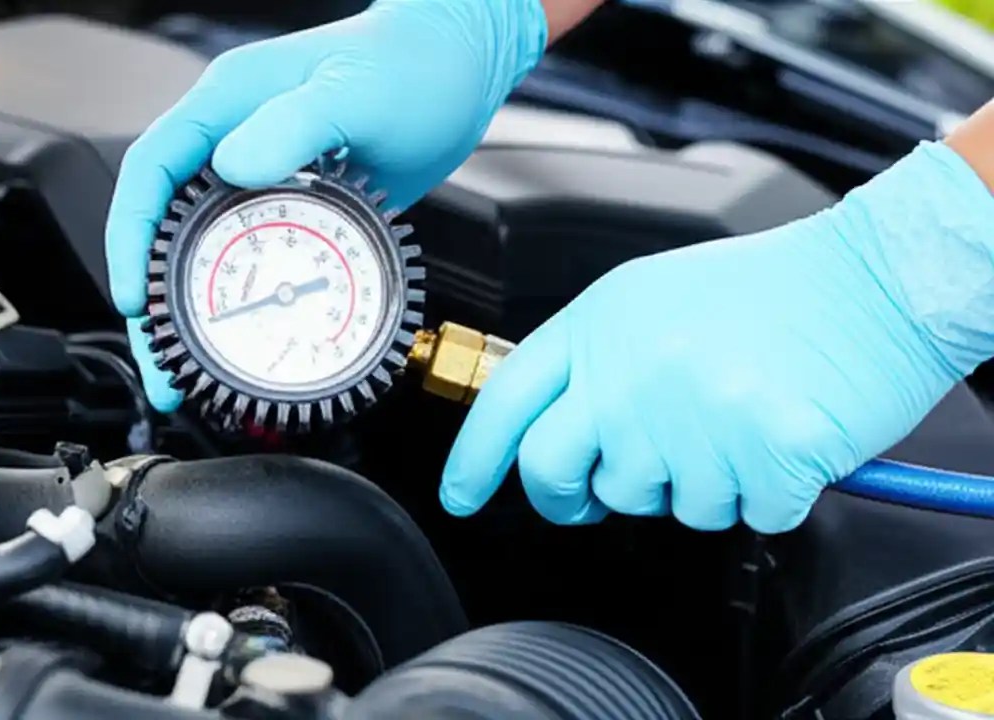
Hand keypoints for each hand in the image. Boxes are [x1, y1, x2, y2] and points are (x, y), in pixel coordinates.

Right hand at [105, 0, 548, 412]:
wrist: (462, 67)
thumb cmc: (411, 62)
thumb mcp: (350, 92)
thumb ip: (292, 126)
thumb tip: (234, 168)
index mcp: (227, 103)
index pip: (151, 169)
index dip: (131, 236)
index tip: (134, 297)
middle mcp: (235, 140)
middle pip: (167, 227)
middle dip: (155, 301)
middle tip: (162, 365)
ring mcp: (265, 176)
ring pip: (208, 252)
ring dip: (195, 315)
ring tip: (191, 375)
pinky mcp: (299, 207)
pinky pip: (257, 260)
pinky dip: (245, 304)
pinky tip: (248, 342)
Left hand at [440, 142, 991, 533]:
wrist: (875, 278)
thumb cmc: (773, 287)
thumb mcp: (651, 300)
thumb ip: (597, 362)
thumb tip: (556, 434)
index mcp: (600, 324)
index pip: (505, 402)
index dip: (473, 460)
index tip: (461, 495)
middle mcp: (632, 372)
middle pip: (554, 473)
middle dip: (572, 498)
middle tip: (601, 493)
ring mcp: (691, 417)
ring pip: (655, 505)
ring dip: (691, 483)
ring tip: (730, 421)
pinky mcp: (758, 456)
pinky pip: (740, 516)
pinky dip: (762, 493)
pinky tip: (775, 438)